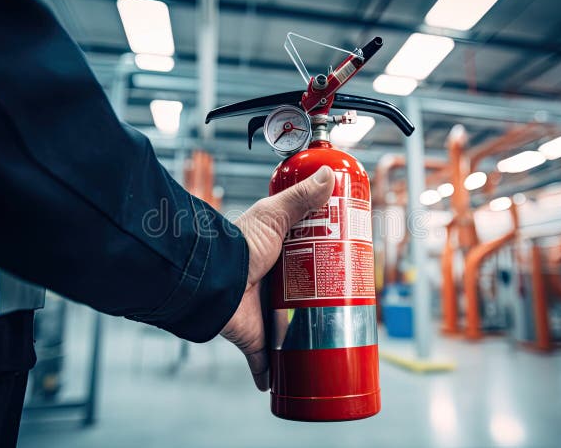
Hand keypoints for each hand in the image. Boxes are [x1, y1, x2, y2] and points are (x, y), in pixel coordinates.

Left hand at [221, 166, 334, 390]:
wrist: (213, 280)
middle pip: (303, 301)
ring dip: (306, 342)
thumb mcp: (274, 217)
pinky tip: (293, 385)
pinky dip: (276, 377)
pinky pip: (268, 365)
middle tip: (348, 311)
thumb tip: (329, 174)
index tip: (348, 270)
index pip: (307, 264)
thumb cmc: (239, 247)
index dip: (327, 267)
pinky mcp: (256, 342)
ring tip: (333, 347)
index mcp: (276, 262)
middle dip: (322, 308)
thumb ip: (300, 198)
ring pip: (291, 334)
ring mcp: (263, 318)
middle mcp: (269, 291)